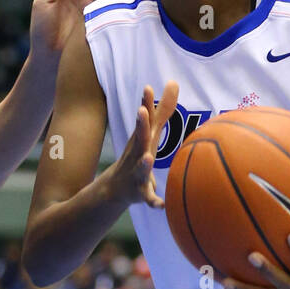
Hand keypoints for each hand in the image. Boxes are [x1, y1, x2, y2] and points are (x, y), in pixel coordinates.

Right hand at [105, 81, 179, 208]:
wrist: (115, 188)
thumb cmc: (138, 154)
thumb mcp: (150, 133)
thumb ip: (163, 110)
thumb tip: (174, 82)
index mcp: (141, 140)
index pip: (144, 120)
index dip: (145, 104)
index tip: (148, 88)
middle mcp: (137, 154)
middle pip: (139, 139)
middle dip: (140, 125)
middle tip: (142, 111)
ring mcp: (136, 173)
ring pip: (141, 169)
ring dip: (144, 163)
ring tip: (148, 157)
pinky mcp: (140, 193)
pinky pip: (149, 198)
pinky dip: (154, 201)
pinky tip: (162, 205)